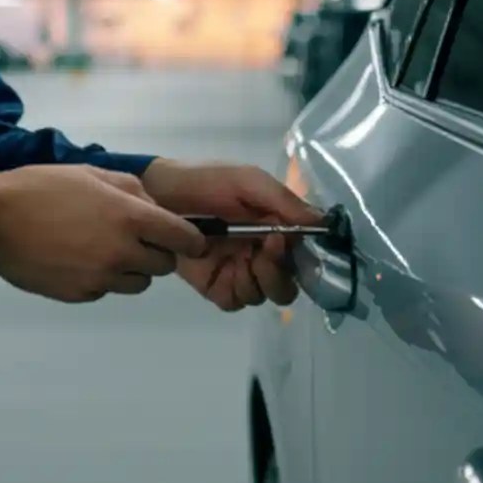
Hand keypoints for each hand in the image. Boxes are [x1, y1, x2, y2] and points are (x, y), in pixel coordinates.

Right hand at [0, 165, 207, 302]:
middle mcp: (121, 252)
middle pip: (163, 266)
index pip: (183, 238)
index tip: (187, 239)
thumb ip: (131, 189)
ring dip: (130, 270)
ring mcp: (100, 278)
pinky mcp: (80, 295)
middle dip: (155, 253)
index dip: (190, 239)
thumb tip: (154, 207)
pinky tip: (76, 259)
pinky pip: (105, 290)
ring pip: (137, 284)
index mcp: (129, 218)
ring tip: (101, 249)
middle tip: (133, 239)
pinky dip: (100, 279)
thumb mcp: (90, 174)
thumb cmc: (41, 188)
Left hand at [141, 159, 321, 310]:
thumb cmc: (206, 181)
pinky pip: (234, 301)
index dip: (300, 257)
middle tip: (260, 254)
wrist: (160, 192)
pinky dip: (236, 291)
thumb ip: (284, 201)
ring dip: (257, 281)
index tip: (280, 241)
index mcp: (275, 230)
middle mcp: (261, 254)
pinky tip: (226, 271)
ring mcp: (238, 271)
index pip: (302, 257)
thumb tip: (322, 222)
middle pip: (287, 286)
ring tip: (239, 259)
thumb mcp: (248, 181)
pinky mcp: (214, 285)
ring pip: (263, 296)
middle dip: (279, 275)